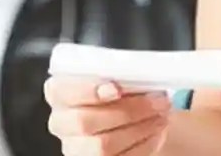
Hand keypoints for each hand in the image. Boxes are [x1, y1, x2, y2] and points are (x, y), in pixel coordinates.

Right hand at [44, 76, 171, 154]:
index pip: (63, 91)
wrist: (130, 114)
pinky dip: (143, 146)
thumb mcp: (117, 74)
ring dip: (139, 129)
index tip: (116, 89)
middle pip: (84, 122)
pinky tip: (157, 132)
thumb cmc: (120, 89)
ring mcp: (75, 148)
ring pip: (102, 146)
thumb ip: (121, 73)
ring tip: (162, 115)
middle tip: (158, 101)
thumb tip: (143, 75)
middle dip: (127, 111)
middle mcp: (61, 122)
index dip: (88, 91)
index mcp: (59, 92)